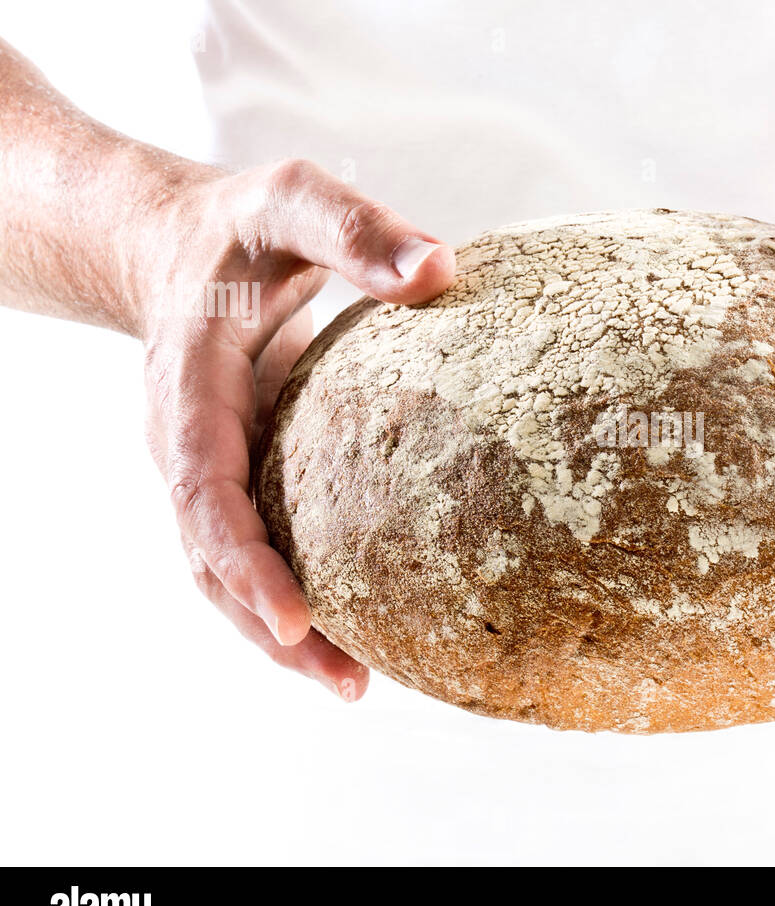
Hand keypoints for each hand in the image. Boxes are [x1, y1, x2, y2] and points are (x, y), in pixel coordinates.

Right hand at [137, 159, 455, 696]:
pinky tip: (363, 626)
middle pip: (212, 562)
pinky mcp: (245, 476)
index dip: (244, 561)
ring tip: (358, 683)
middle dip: (271, 630)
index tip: (293, 618)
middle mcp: (190, 446)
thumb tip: (440, 269)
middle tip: (349, 681)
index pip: (206, 492)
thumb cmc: (243, 226)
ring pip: (228, 574)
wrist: (183, 248)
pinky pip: (260, 549)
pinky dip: (298, 594)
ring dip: (283, 635)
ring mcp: (213, 469)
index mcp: (190, 392)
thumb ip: (354, 229)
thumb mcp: (292, 202)